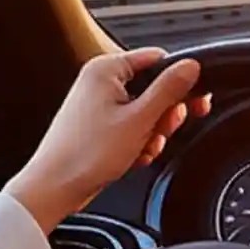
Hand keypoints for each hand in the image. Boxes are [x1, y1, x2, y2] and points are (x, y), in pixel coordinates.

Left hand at [5, 47, 210, 232]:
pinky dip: (137, 142)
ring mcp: (98, 103)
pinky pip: (132, 127)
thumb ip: (168, 90)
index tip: (194, 102)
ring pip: (146, 112)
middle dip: (163, 116)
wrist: (54, 188)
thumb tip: (191, 66)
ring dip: (151, 133)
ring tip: (139, 148)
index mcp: (107, 69)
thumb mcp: (139, 120)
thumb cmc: (86, 155)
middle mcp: (100, 81)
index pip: (159, 60)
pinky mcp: (99, 125)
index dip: (180, 82)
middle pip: (154, 88)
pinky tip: (131, 156)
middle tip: (159, 131)